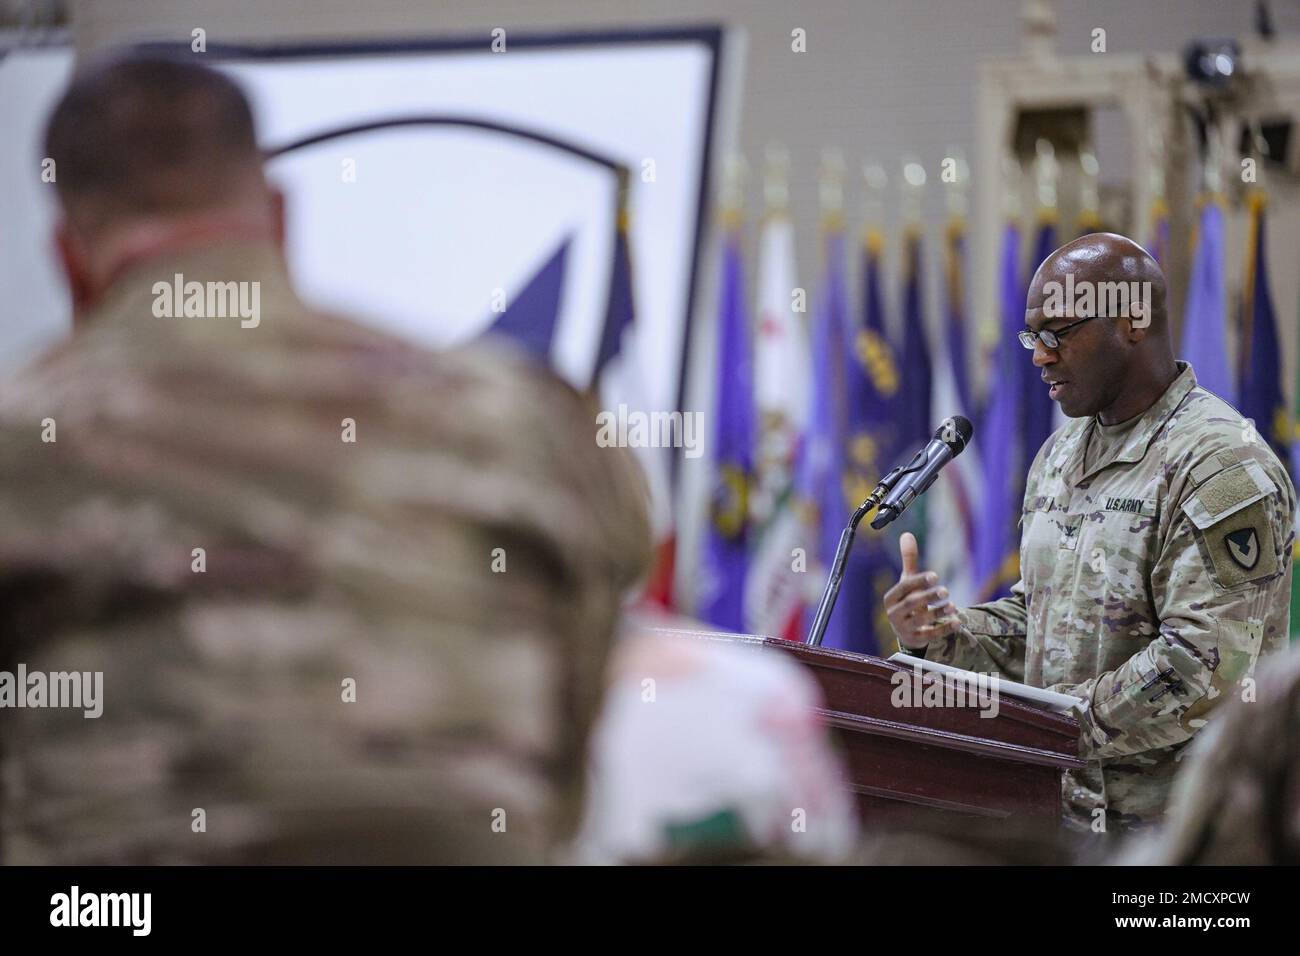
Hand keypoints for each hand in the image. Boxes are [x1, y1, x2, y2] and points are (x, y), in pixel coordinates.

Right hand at [884, 532, 959, 648]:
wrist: (906, 630)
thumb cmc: (908, 600)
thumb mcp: (908, 582)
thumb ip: (909, 560)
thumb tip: (907, 534)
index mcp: (891, 598)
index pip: (904, 586)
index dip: (919, 581)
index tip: (935, 576)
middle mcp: (894, 613)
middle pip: (912, 603)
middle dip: (929, 596)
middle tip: (946, 591)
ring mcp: (903, 628)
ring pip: (921, 620)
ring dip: (938, 612)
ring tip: (953, 606)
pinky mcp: (915, 639)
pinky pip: (930, 635)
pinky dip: (944, 629)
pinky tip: (957, 622)